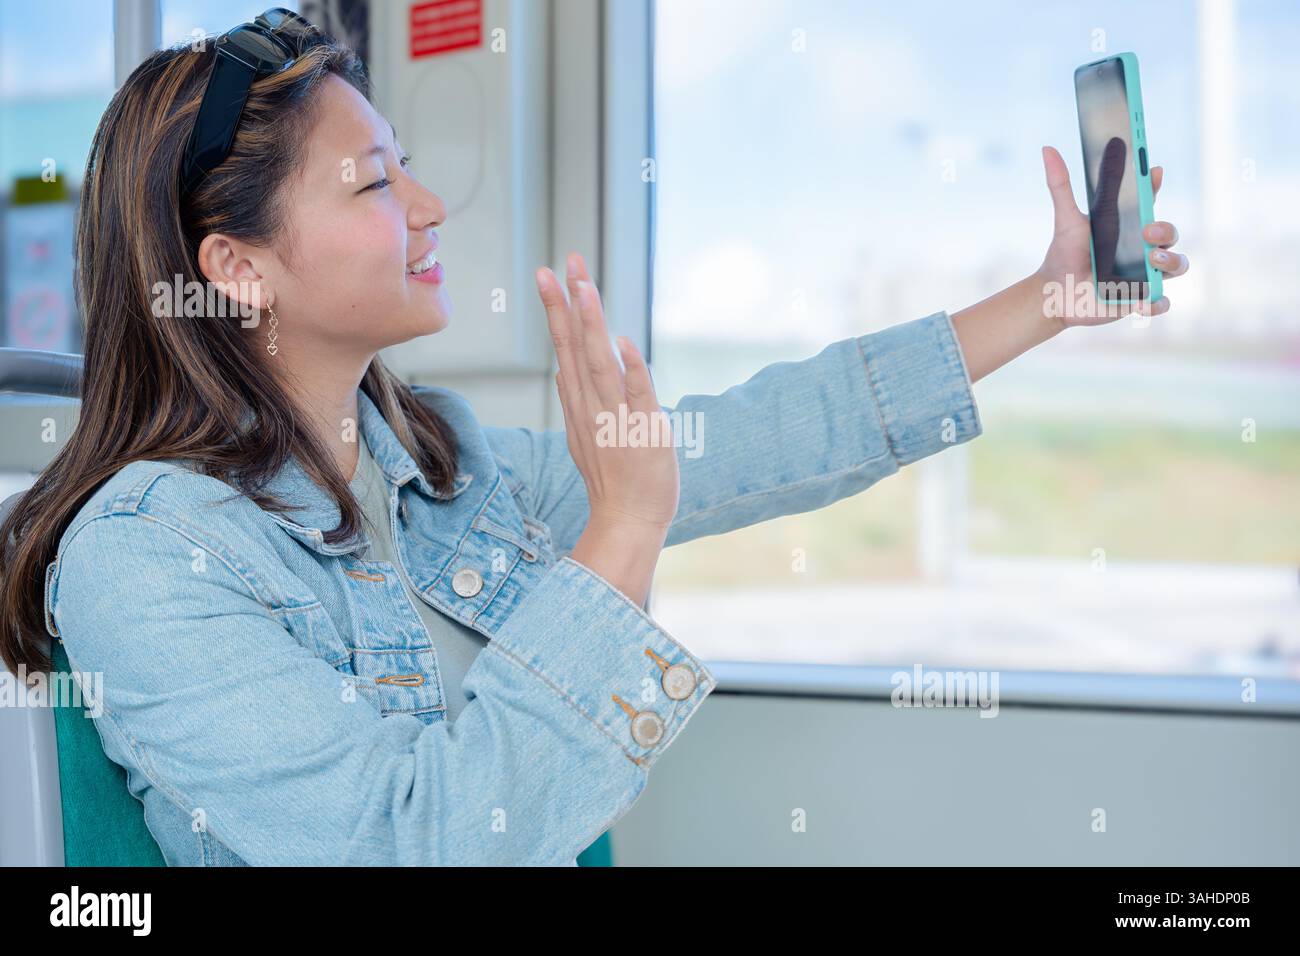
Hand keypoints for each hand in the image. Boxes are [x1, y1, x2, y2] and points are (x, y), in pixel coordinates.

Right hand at [533, 252, 679, 533]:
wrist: (627, 521)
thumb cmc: (613, 479)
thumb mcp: (586, 435)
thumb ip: (576, 401)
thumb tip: (562, 371)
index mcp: (579, 404)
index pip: (564, 347)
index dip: (557, 309)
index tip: (548, 273)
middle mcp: (592, 406)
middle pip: (574, 348)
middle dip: (567, 303)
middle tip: (561, 263)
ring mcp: (615, 418)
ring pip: (599, 364)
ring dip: (592, 326)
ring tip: (585, 288)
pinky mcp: (643, 432)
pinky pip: (636, 396)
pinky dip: (631, 370)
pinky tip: (624, 343)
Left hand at [1036, 144, 1189, 326]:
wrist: (1055, 294)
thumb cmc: (1065, 254)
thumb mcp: (1066, 221)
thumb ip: (1061, 186)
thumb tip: (1047, 150)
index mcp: (1130, 225)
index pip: (1151, 201)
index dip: (1155, 184)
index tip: (1153, 169)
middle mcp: (1143, 247)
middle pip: (1171, 233)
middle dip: (1167, 230)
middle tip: (1147, 231)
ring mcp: (1145, 273)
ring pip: (1176, 265)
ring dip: (1171, 261)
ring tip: (1152, 260)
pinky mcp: (1140, 299)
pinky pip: (1160, 302)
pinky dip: (1156, 303)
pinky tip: (1144, 302)